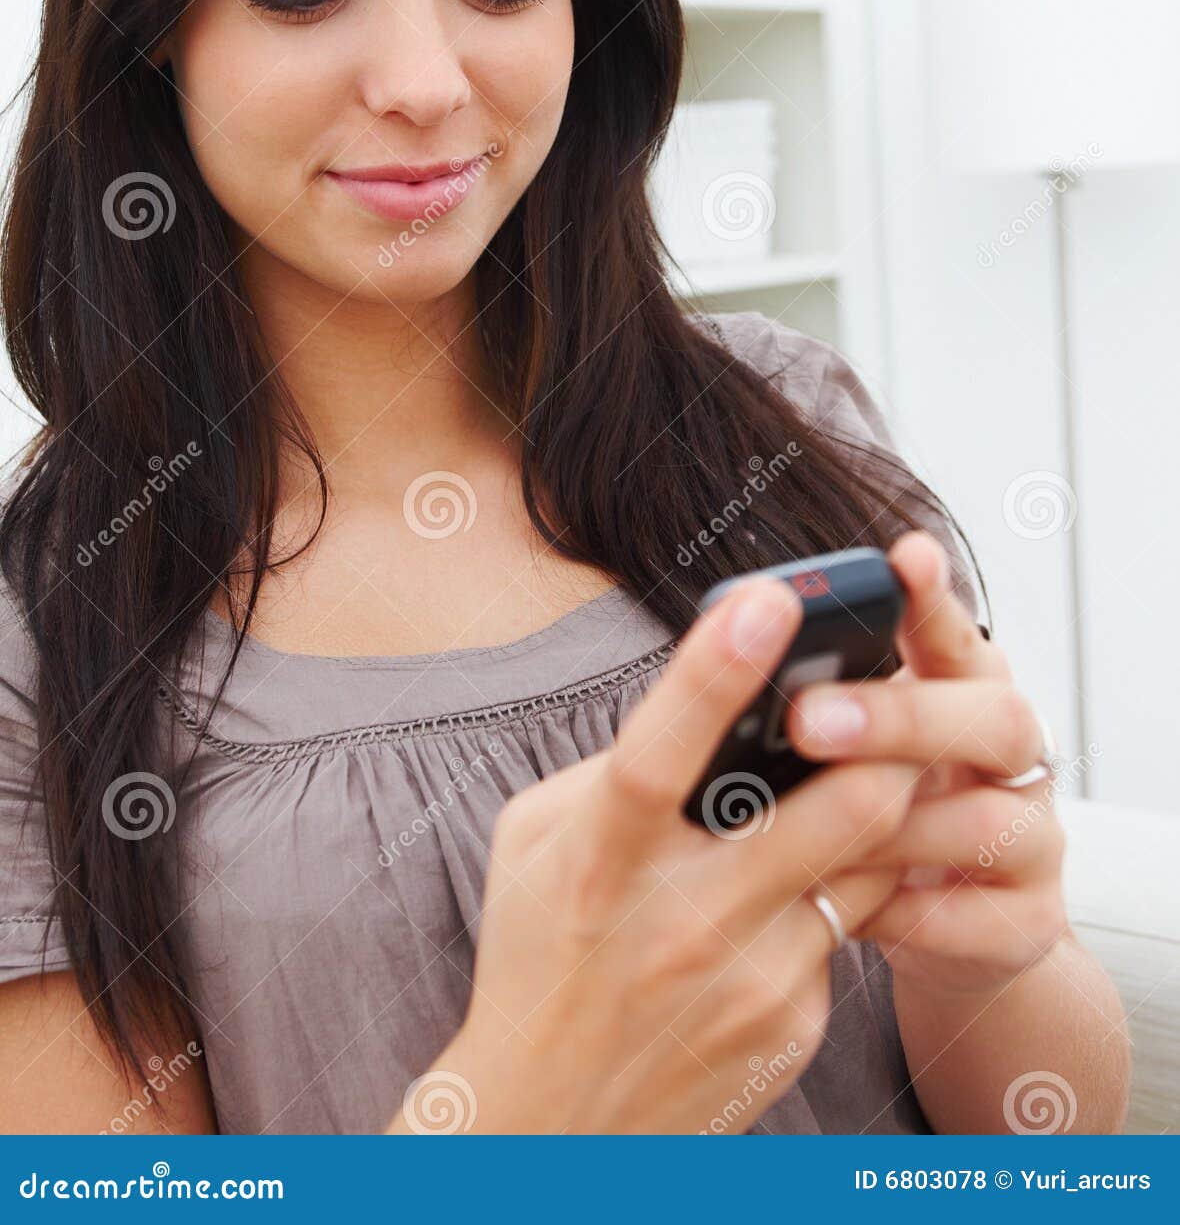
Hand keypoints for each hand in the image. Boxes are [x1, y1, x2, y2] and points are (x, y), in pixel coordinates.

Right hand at [395, 576, 919, 1135]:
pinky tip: (806, 880)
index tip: (773, 595)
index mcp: (602, 857)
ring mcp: (748, 979)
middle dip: (881, 740)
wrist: (550, 1122)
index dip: (716, 668)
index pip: (660, 751)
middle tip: (898, 691)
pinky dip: (841, 884)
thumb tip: (702, 700)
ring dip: (879, 803)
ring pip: (865, 860)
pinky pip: (848, 923)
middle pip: (829, 809)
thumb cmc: (538, 955)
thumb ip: (613, 768)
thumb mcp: (538, 844)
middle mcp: (681, 919)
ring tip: (879, 767)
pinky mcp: (792, 1023)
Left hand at [787, 530, 1067, 999]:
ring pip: (986, 822)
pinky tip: (852, 914)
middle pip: (993, 717)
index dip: (933, 598)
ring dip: (891, 831)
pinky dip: (910, 917)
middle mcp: (1013, 752)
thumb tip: (726, 658)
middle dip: (899, 716)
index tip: (903, 556)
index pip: (954, 631)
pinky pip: (978, 921)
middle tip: (808, 719)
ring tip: (804, 842)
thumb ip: (812, 703)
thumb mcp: (842, 748)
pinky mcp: (1030, 923)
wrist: (943, 930)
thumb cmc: (865, 813)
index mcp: (963, 687)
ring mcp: (1035, 837)